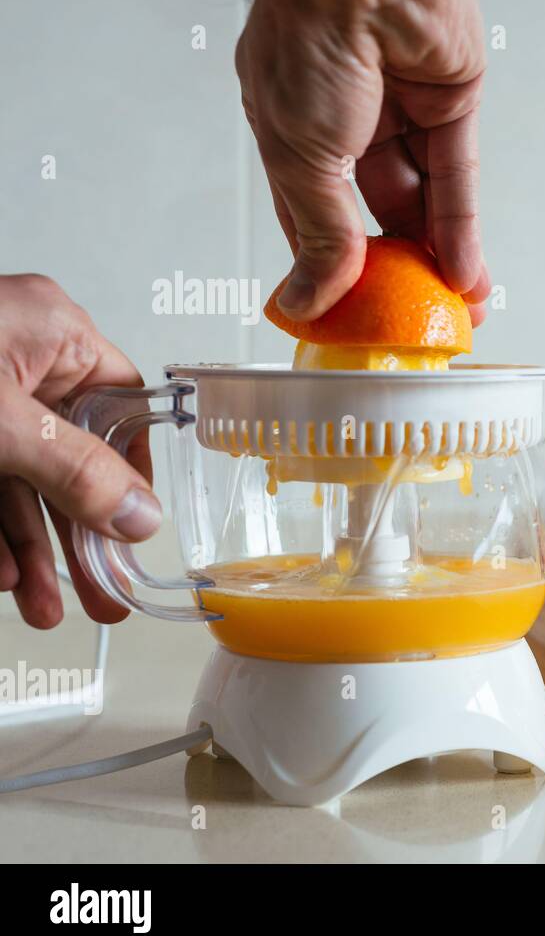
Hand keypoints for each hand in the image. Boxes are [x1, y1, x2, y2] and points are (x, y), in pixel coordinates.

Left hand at [0, 274, 158, 628]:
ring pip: (20, 481)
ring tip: (46, 605)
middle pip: (70, 457)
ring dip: (33, 550)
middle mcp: (15, 356)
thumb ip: (76, 474)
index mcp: (49, 329)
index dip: (134, 470)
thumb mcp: (2, 428)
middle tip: (103, 591)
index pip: (121, 402)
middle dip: (79, 534)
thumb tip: (140, 515)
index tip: (136, 528)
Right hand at [236, 0, 490, 323]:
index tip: (349, 318)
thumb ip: (320, 233)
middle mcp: (344, 115)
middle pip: (376, 212)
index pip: (313, 214)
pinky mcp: (450, 98)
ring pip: (422, 197)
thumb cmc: (310, 34)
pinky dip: (462, 227)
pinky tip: (465, 273)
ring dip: (439, 256)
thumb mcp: (300, 156)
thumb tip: (309, 298)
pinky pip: (456, 175)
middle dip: (399, 270)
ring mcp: (399, 107)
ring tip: (454, 310)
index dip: (333, 268)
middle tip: (412, 320)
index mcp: (289, 123)